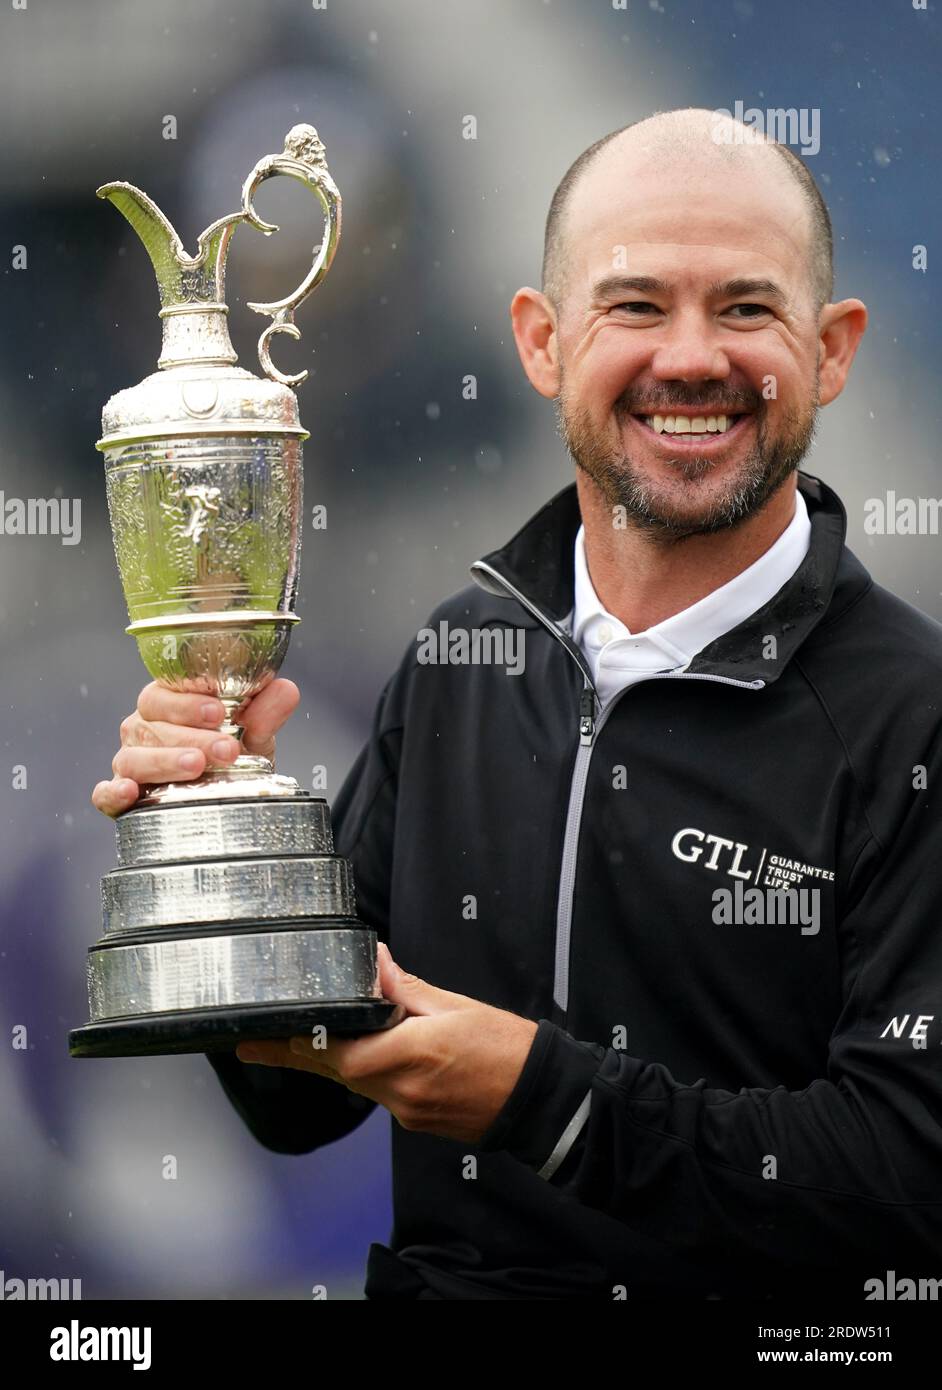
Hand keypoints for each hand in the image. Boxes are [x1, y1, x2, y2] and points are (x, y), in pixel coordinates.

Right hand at [91, 678, 300, 816]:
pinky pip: (104, 793)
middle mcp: (142, 729)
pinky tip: (129, 792)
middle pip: (151, 725)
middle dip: (190, 737)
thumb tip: (286, 690)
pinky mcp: (120, 796)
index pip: (163, 693)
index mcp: (168, 704)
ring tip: (196, 767)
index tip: (219, 712)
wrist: (230, 800)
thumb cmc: (234, 757)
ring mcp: (129, 762)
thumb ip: (266, 712)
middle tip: (226, 749)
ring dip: (163, 761)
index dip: (187, 701)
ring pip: (132, 756)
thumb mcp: (255, 735)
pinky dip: (112, 792)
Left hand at [236, 943, 539, 1144]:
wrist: (541, 1100)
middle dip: (294, 1056)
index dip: (299, 1044)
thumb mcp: (457, 1006)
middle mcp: (403, 1091)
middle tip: (252, 1046)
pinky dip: (359, 1074)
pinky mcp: (415, 1120)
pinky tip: (352, 1058)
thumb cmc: (507, 1050)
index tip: (263, 1037)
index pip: (339, 1053)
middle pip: (335, 1073)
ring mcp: (408, 1111)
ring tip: (291, 1047)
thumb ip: (406, 988)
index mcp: (412, 1055)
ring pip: (353, 1085)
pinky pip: (376, 1094)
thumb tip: (374, 961)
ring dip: (327, 1064)